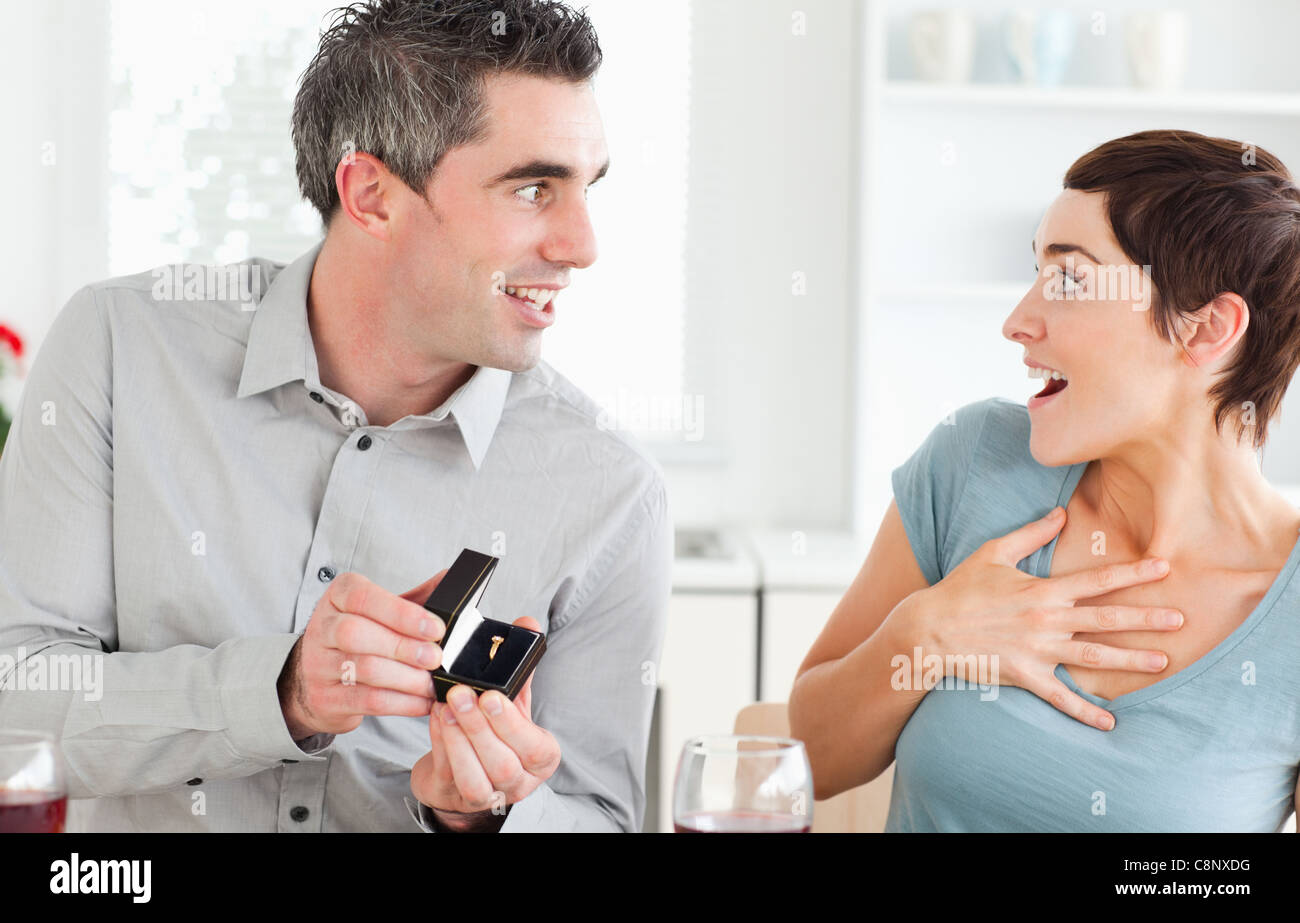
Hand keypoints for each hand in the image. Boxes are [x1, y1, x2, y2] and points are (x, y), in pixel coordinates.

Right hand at [277, 570, 448, 738]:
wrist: (316, 680)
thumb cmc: (358, 639)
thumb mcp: (380, 611)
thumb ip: (414, 598)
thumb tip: (451, 581)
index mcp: (338, 597)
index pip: (362, 597)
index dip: (400, 613)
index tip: (435, 627)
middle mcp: (322, 627)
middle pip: (355, 633)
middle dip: (402, 646)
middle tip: (435, 657)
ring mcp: (318, 665)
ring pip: (364, 669)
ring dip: (406, 678)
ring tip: (431, 682)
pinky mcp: (326, 698)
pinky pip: (367, 700)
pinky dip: (401, 703)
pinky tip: (422, 701)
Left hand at [410, 616, 559, 831]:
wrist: (468, 768)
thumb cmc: (496, 732)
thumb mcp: (514, 702)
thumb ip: (520, 666)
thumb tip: (527, 623)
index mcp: (541, 758)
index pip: (535, 747)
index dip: (511, 723)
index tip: (491, 695)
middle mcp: (518, 782)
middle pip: (503, 763)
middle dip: (479, 727)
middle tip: (461, 693)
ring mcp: (486, 796)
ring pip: (474, 777)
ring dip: (457, 738)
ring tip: (445, 705)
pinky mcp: (453, 797)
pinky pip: (447, 772)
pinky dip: (440, 742)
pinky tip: (436, 717)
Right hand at [910, 506, 1182, 730]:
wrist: (928, 629)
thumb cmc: (959, 589)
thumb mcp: (993, 553)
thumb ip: (1030, 534)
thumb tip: (1061, 514)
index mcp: (1042, 590)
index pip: (1097, 580)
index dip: (1132, 573)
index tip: (1164, 568)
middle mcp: (1047, 621)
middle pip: (1106, 619)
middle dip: (1146, 619)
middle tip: (1180, 620)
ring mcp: (1038, 651)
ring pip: (1094, 657)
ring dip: (1130, 660)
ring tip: (1162, 662)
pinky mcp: (1026, 677)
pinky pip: (1061, 698)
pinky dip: (1086, 712)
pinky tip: (1110, 722)